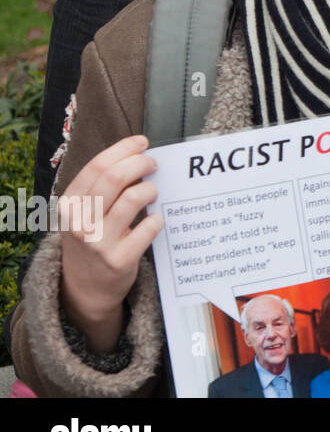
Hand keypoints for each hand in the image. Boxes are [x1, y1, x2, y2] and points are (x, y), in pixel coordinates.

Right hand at [59, 135, 164, 351]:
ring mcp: (98, 242)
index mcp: (69, 204)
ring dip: (150, 190)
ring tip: (153, 192)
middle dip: (140, 163)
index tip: (142, 142)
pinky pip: (148, 228)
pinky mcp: (119, 260)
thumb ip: (102, 186)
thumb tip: (137, 153)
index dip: (123, 149)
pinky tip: (155, 220)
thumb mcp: (83, 212)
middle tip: (153, 164)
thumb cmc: (91, 239)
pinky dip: (157, 219)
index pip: (97, 166)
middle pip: (115, 177)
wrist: (85, 288)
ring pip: (133, 198)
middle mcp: (80, 222)